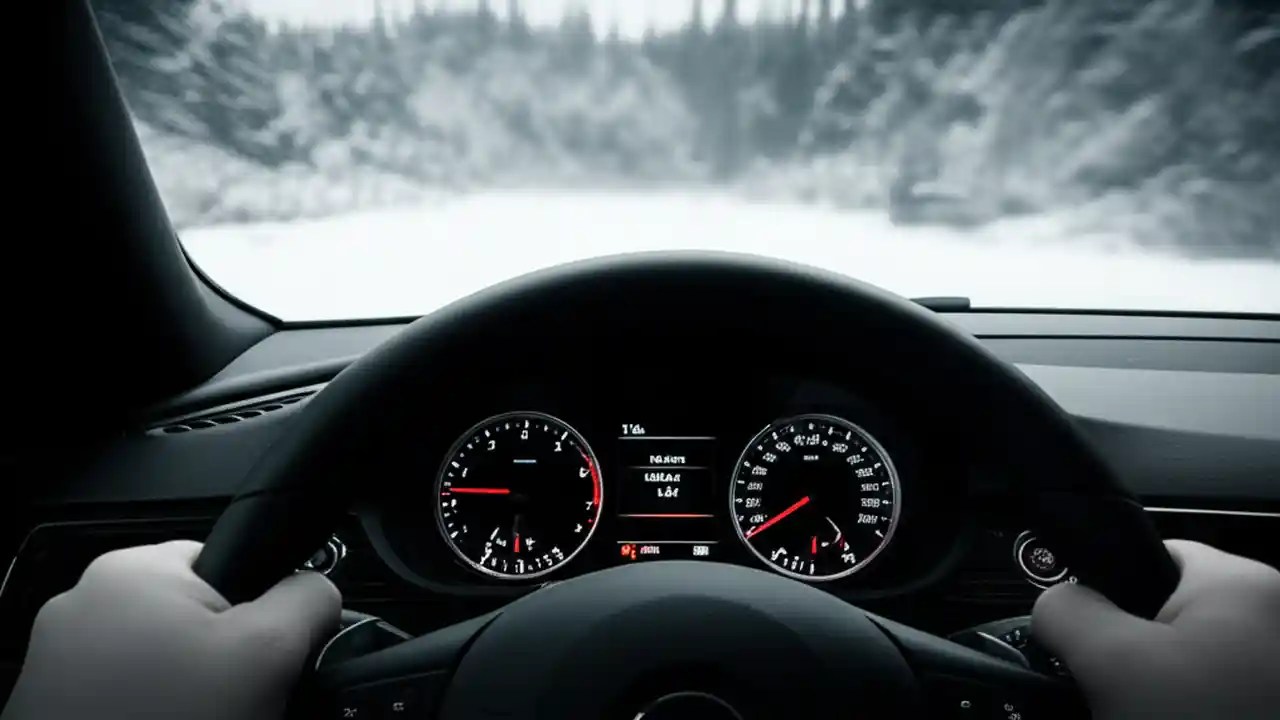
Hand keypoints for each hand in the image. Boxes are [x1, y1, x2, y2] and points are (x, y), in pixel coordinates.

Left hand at [2, 540, 339, 719]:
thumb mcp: (270, 651)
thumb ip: (307, 598)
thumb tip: (318, 589)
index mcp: (131, 569)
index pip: (229, 563)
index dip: (260, 613)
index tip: (258, 660)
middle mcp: (82, 604)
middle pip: (195, 616)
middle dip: (220, 658)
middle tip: (231, 702)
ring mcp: (58, 659)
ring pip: (160, 660)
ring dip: (187, 688)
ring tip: (198, 718)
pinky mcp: (52, 703)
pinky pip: (125, 692)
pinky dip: (151, 710)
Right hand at [1033, 540, 1279, 719]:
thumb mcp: (1110, 664)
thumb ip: (1066, 612)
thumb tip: (1055, 606)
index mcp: (1242, 581)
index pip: (1148, 557)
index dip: (1107, 601)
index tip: (1096, 655)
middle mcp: (1277, 615)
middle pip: (1172, 620)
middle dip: (1140, 661)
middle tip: (1129, 705)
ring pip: (1198, 669)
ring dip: (1169, 695)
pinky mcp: (1274, 703)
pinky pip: (1225, 697)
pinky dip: (1203, 712)